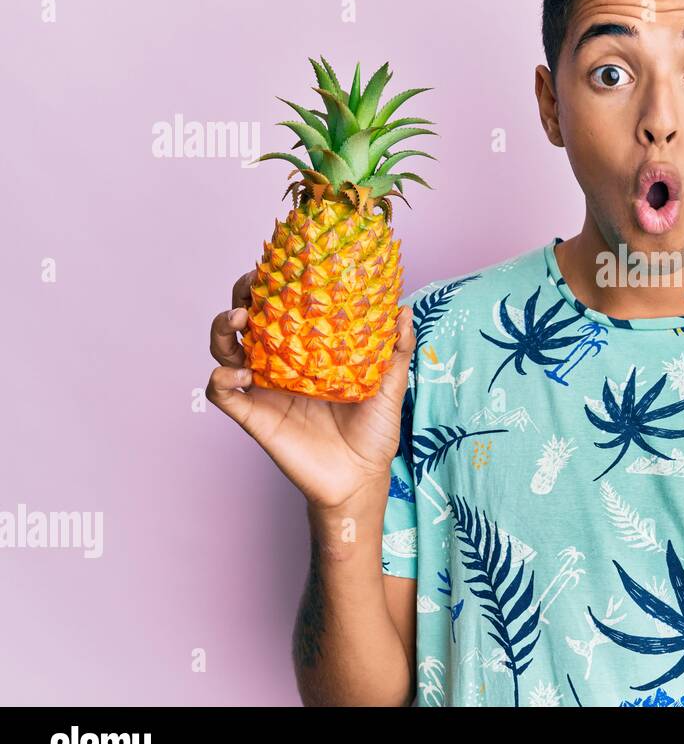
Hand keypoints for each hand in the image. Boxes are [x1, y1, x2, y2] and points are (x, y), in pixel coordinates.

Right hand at [206, 267, 415, 510]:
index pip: (281, 309)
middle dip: (241, 297)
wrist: (361, 478)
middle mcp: (279, 364)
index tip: (278, 265)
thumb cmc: (374, 431)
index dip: (274, 285)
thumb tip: (403, 310)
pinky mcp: (253, 415)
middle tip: (250, 287)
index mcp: (307, 351)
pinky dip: (221, 379)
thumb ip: (395, 349)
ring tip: (238, 320)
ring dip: (222, 330)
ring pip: (224, 350)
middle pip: (245, 321)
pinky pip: (222, 393)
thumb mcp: (390, 384)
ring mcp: (262, 388)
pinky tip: (240, 374)